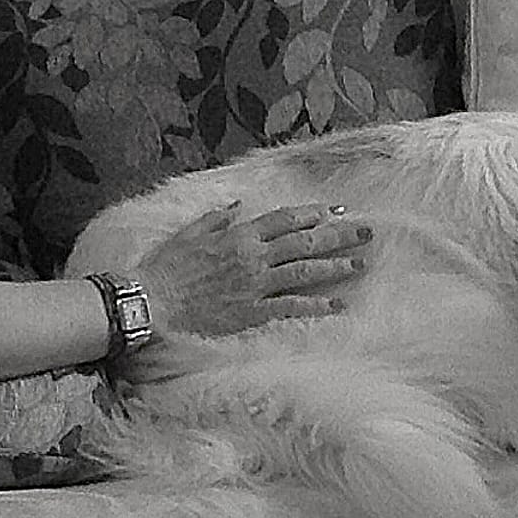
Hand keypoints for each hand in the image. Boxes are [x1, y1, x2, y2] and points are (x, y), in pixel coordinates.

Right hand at [134, 201, 372, 335]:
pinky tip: (339, 305)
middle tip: (366, 232)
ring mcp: (256, 284)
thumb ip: (215, 219)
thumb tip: (234, 206)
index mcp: (239, 235)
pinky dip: (317, 305)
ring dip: (336, 266)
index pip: (285, 220)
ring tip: (361, 263)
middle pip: (305, 242)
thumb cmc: (165, 269)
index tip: (336, 211)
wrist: (151, 302)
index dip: (313, 214)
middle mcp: (253, 256)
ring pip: (305, 271)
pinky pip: (292, 306)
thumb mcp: (188, 234)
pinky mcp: (253, 311)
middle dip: (338, 235)